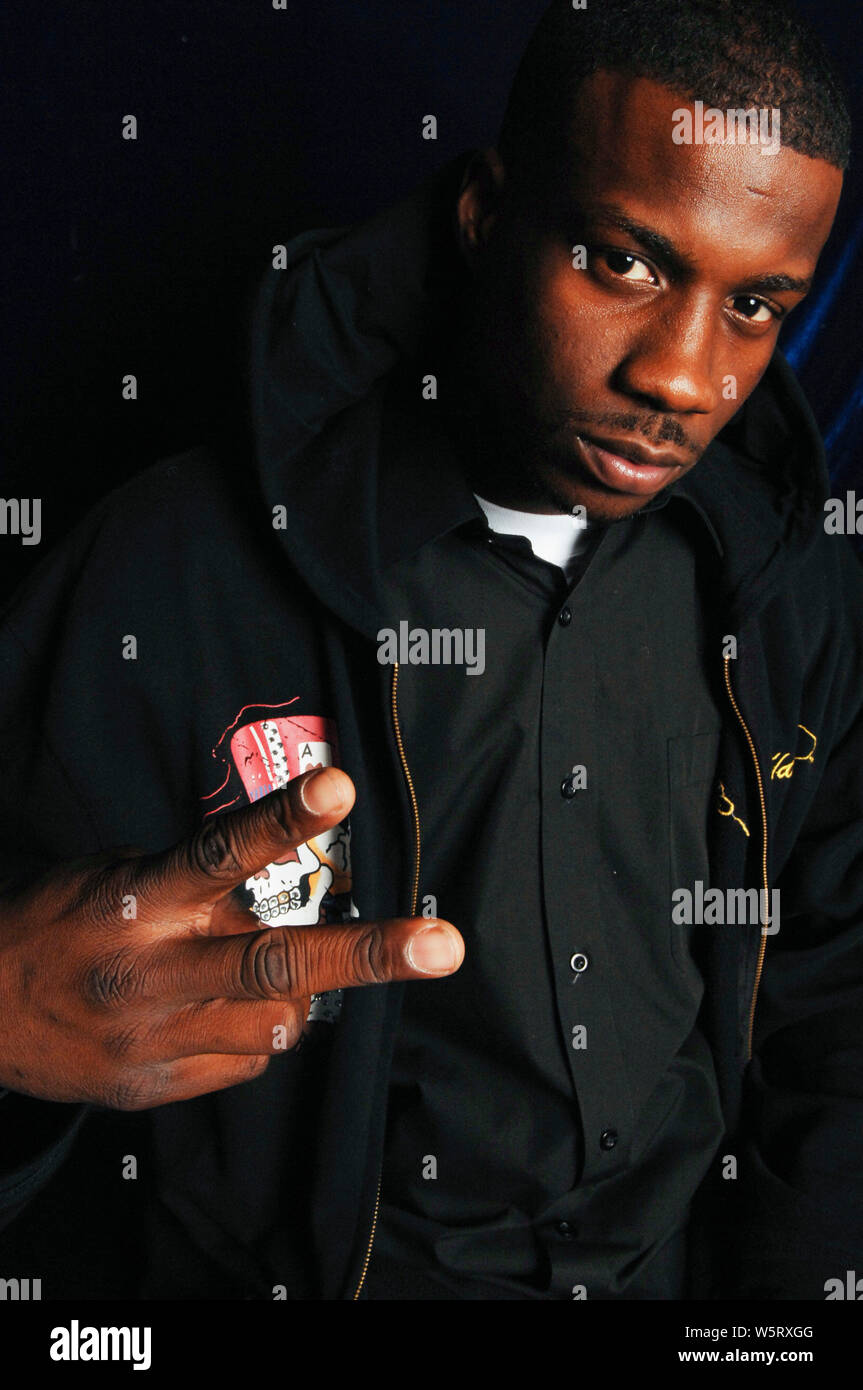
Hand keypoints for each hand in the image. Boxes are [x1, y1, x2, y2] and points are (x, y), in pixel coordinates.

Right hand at [0, 767, 462, 1108]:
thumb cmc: (57, 925)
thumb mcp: (117, 875)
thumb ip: (197, 881)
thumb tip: (288, 880)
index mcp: (139, 902)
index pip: (219, 854)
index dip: (282, 821)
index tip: (341, 789)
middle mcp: (153, 972)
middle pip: (273, 961)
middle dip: (368, 953)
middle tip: (441, 946)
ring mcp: (157, 1039)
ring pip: (277, 1021)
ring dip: (303, 991)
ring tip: (285, 970)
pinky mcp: (157, 1088)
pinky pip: (247, 1061)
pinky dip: (258, 1032)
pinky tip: (226, 1011)